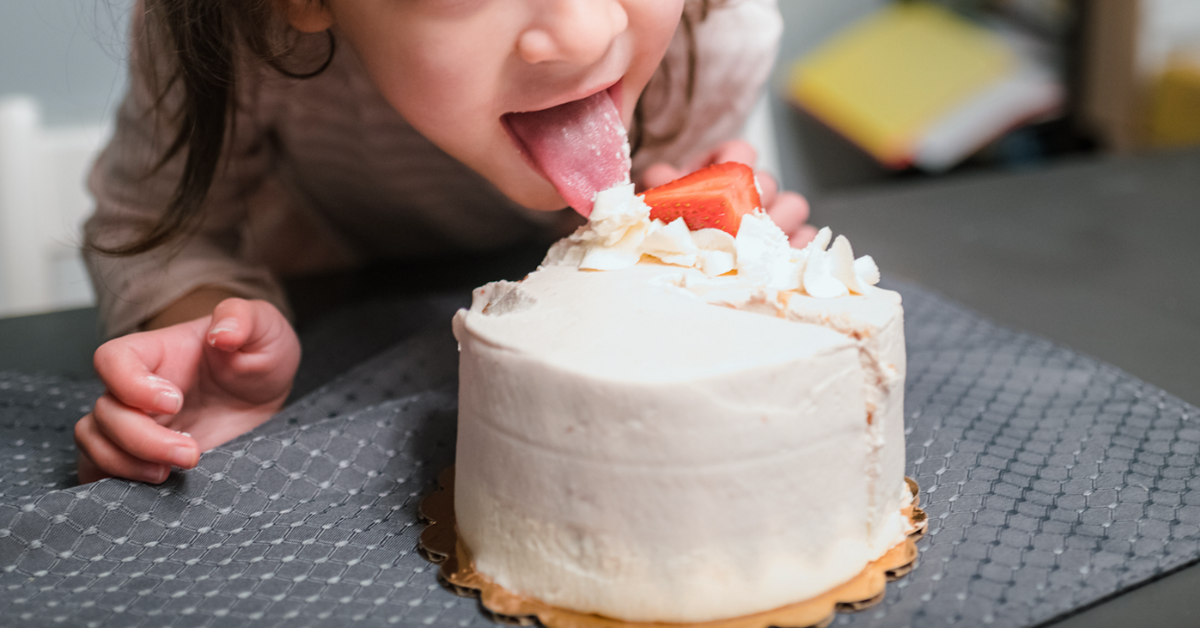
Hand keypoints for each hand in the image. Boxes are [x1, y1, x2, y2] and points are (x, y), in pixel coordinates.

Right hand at [76, 298, 300, 483]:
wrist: (264, 395)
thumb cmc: (257, 354)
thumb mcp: (264, 327)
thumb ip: (243, 317)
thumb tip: (223, 333)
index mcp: (156, 353)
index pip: (112, 359)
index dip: (131, 384)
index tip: (175, 401)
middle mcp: (135, 390)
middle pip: (105, 413)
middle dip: (142, 440)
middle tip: (190, 453)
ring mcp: (136, 424)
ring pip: (95, 443)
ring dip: (125, 464)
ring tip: (169, 474)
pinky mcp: (141, 456)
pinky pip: (102, 470)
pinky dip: (116, 482)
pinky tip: (156, 487)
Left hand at [639, 139, 816, 245]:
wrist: (682, 256)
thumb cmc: (674, 221)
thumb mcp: (661, 199)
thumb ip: (661, 184)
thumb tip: (664, 176)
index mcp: (725, 169)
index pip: (741, 151)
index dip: (731, 162)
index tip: (716, 181)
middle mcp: (754, 187)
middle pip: (768, 181)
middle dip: (750, 202)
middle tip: (730, 223)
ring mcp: (775, 214)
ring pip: (793, 205)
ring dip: (774, 224)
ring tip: (749, 245)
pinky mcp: (787, 243)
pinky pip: (805, 238)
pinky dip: (795, 246)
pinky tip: (772, 259)